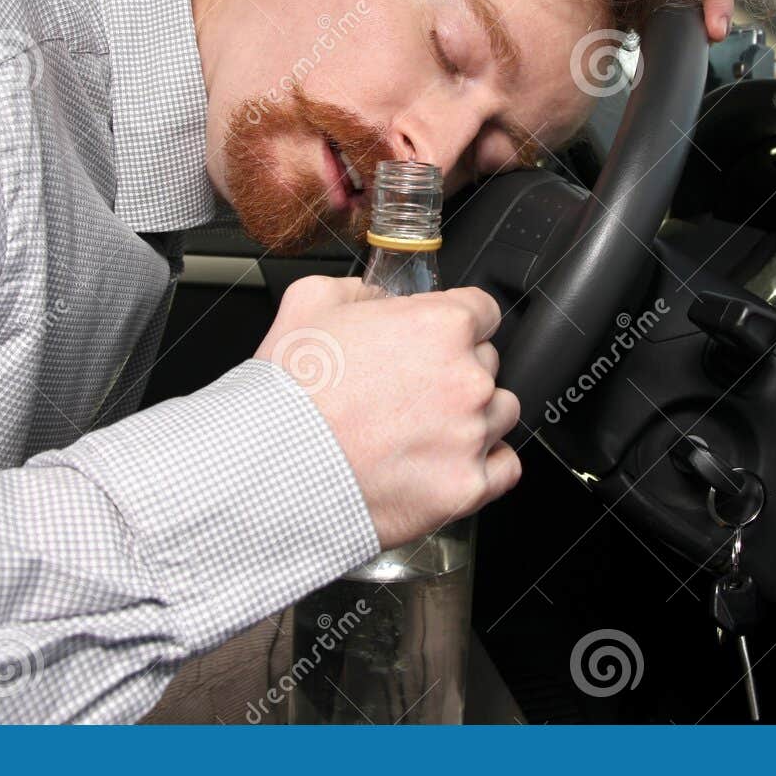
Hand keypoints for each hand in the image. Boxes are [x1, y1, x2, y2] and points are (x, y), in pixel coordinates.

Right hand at [256, 275, 520, 549]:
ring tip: (423, 431)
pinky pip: (504, 469)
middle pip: (488, 364)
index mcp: (440, 325)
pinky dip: (483, 466)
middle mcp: (467, 378)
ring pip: (500, 414)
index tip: (436, 340)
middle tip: (410, 391)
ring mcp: (470, 435)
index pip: (483, 310)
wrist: (271, 470)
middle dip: (455, 372)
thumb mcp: (308, 302)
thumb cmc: (288, 393)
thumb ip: (359, 288)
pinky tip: (446, 462)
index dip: (454, 324)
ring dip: (472, 418)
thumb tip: (378, 296)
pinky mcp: (466, 487)